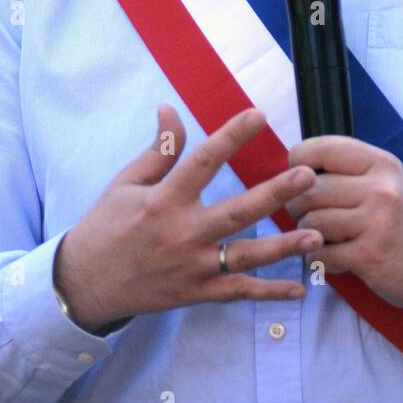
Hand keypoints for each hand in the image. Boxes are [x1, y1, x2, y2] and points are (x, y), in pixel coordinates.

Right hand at [53, 105, 321, 331]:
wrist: (85, 284)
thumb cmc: (106, 226)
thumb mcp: (126, 183)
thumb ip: (158, 150)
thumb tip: (170, 108)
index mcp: (164, 201)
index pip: (203, 161)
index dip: (231, 137)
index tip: (258, 115)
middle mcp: (182, 234)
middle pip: (236, 212)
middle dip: (274, 194)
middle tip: (307, 176)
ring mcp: (192, 268)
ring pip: (245, 256)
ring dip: (283, 247)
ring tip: (317, 234)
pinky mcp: (196, 294)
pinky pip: (238, 292)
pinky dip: (269, 293)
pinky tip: (299, 289)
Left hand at [285, 137, 402, 315]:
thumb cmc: (399, 218)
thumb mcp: (384, 180)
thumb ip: (347, 169)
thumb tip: (295, 166)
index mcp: (381, 163)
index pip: (323, 149)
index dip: (299, 160)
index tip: (297, 174)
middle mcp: (380, 188)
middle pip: (310, 189)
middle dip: (298, 204)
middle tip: (304, 214)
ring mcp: (376, 222)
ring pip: (312, 221)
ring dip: (306, 233)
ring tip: (318, 236)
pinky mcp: (369, 256)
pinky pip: (321, 253)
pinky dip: (317, 258)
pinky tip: (328, 257)